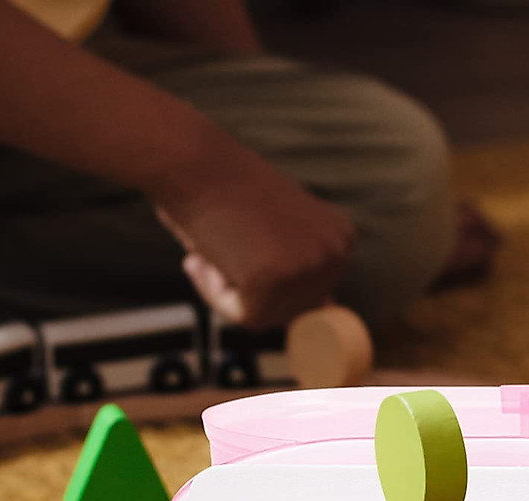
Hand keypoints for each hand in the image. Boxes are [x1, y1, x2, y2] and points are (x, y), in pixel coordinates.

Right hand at [153, 140, 354, 328]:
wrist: (187, 156)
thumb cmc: (223, 189)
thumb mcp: (282, 227)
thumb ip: (307, 266)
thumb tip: (330, 307)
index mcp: (341, 238)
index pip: (305, 293)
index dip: (266, 274)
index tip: (246, 238)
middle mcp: (334, 253)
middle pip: (289, 309)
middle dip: (251, 284)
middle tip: (227, 239)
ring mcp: (307, 267)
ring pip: (265, 315)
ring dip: (231, 287)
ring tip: (220, 241)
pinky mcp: (273, 280)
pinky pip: (242, 315)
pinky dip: (214, 292)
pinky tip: (208, 253)